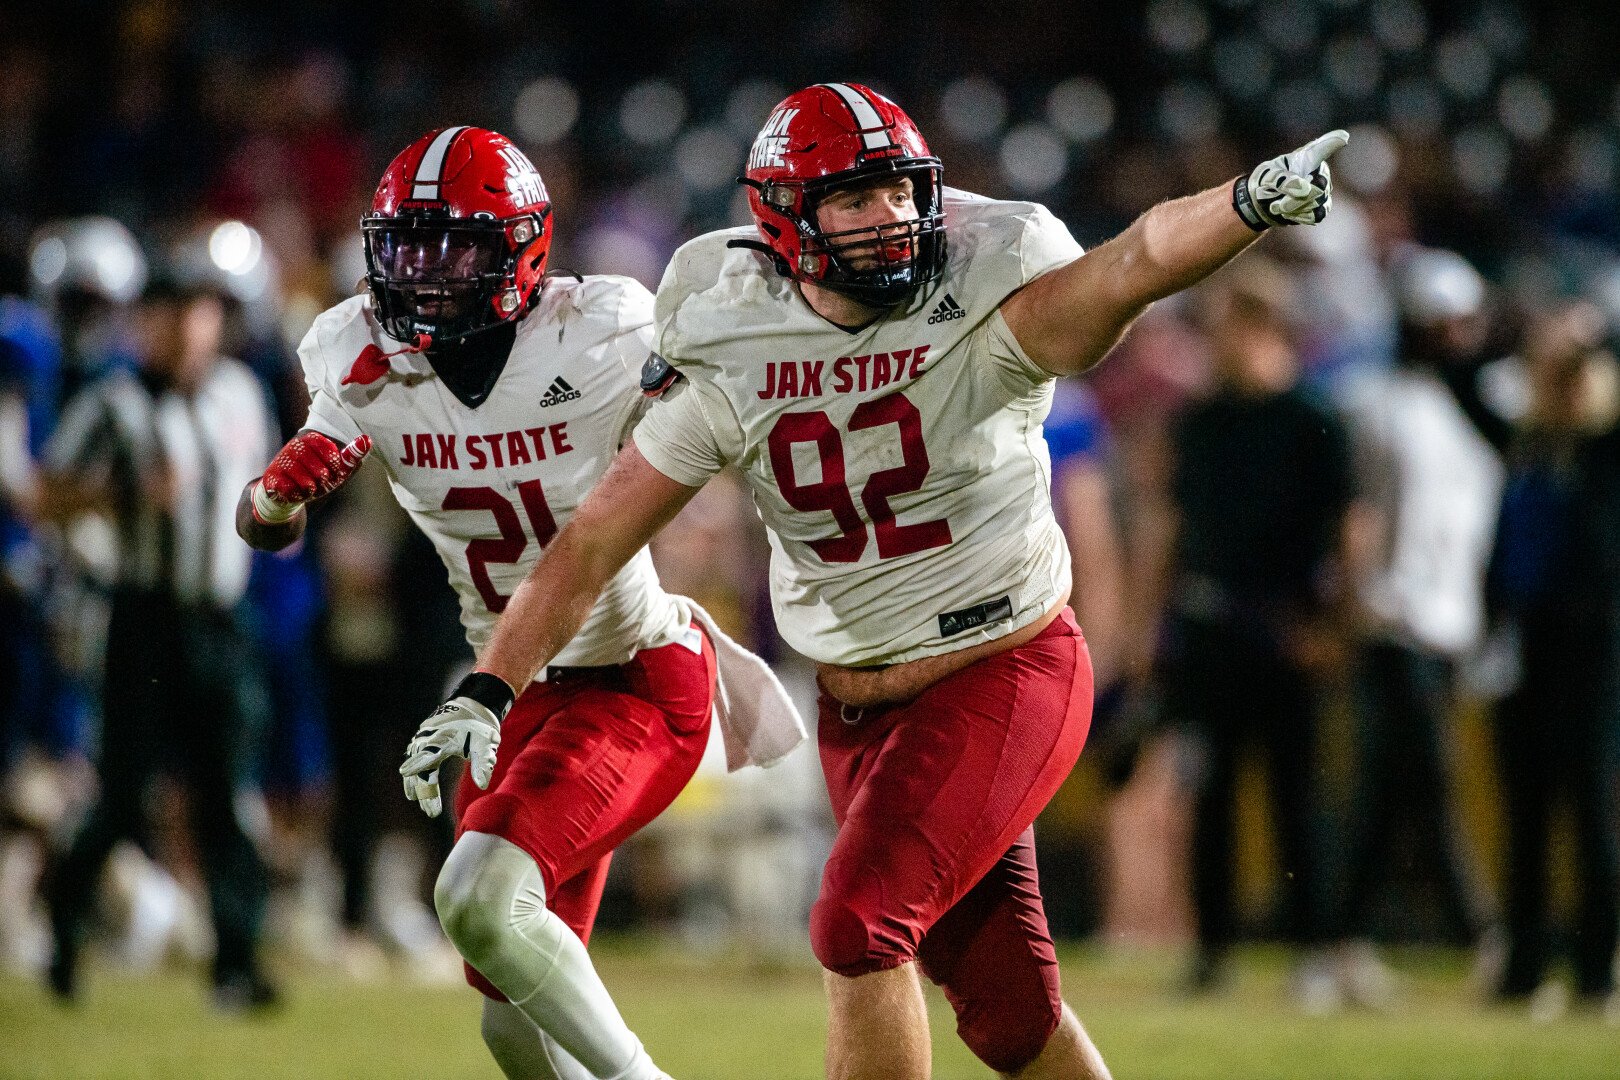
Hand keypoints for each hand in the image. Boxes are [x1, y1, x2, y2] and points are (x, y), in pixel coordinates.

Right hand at [251, 431, 371, 523]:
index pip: (332, 454)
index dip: (335, 469)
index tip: (332, 472)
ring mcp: (281, 461)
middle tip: (316, 482)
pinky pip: (292, 492)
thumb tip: (367, 440)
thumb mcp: (336, 469)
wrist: (286, 494)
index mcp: (311, 440)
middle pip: (321, 472)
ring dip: (310, 491)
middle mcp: (294, 446)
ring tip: (305, 487)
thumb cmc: (315, 478)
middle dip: (323, 484)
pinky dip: (297, 497)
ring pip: (307, 484)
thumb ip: (351, 456)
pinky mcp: (270, 476)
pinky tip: (293, 492)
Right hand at [399, 672, 515, 817]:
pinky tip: (413, 789)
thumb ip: (483, 763)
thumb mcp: (486, 743)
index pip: (427, 758)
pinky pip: (415, 759)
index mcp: (443, 738)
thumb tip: (482, 785)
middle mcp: (429, 737)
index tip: (413, 793)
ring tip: (418, 802)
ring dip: (416, 784)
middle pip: (420, 767)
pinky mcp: (423, 740)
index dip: (419, 774)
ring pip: (414, 764)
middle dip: (423, 790)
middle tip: (430, 811)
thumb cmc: (480, 726)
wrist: (474, 706)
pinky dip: (414, 774)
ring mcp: (424, 738)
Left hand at [1234, 129, 1349, 229]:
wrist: (1263, 204)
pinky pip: (1318, 215)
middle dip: (1296, 199)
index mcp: (1305, 157)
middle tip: (1279, 203)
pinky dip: (1301, 217)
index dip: (1333, 142)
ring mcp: (1323, 189)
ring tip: (1278, 206)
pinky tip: (1289, 214)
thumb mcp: (1266, 176)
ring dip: (1293, 208)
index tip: (1343, 138)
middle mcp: (1319, 171)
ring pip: (1316, 202)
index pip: (1321, 148)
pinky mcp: (1322, 206)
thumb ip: (1283, 179)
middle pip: (1319, 186)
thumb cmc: (1266, 182)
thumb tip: (1306, 189)